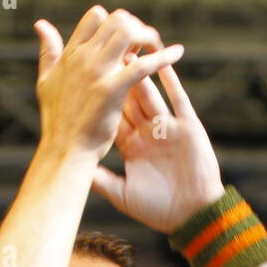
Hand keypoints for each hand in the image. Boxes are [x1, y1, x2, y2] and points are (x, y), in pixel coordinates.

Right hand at [32, 7, 184, 162]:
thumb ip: (48, 52)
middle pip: (116, 20)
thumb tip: (41, 24)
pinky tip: (178, 52)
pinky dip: (163, 56)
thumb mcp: (46, 80)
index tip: (125, 39)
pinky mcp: (112, 89)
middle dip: (136, 26)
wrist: (63, 151)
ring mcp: (97, 72)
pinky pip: (142, 65)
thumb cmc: (57, 121)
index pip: (95, 16)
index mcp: (70, 54)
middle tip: (146, 42)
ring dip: (148, 35)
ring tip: (158, 46)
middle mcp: (83, 57)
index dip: (114, 22)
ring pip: (128, 32)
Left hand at [90, 56, 224, 235]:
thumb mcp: (122, 195)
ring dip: (140, 72)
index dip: (99, 96)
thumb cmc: (158, 210)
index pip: (112, 115)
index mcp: (132, 146)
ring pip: (151, 94)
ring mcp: (169, 128)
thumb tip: (73, 169)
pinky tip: (162, 61)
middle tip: (103, 51)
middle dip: (117, 76)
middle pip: (129, 99)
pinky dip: (171, 81)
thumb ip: (100, 180)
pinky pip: (178, 100)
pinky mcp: (189, 128)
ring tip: (128, 48)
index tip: (84, 76)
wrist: (193, 218)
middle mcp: (148, 133)